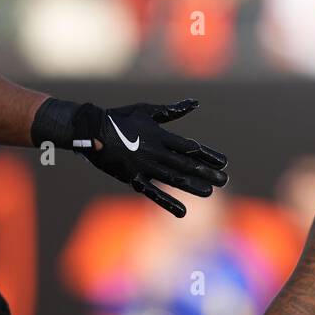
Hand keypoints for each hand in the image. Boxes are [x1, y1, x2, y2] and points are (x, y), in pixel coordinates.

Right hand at [32, 97, 228, 216]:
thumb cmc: (120, 118)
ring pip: (173, 179)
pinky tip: (182, 212)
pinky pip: (152, 193)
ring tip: (210, 192)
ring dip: (193, 186)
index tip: (224, 162)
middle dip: (207, 172)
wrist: (90, 130)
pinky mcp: (132, 178)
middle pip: (186, 164)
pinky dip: (167, 202)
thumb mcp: (147, 110)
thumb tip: (195, 102)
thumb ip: (172, 110)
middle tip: (224, 180)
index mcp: (160, 135)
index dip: (208, 155)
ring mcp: (144, 166)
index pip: (190, 147)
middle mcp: (155, 152)